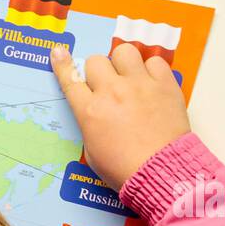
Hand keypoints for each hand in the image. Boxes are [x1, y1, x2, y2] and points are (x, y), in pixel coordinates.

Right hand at [50, 43, 190, 189]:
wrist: (161, 172)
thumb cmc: (124, 169)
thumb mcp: (93, 153)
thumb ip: (90, 125)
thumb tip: (94, 112)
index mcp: (90, 111)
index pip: (70, 79)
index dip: (62, 64)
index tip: (59, 52)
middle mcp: (113, 92)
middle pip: (96, 61)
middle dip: (97, 72)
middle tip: (106, 85)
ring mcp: (140, 85)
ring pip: (124, 52)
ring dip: (123, 63)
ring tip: (130, 77)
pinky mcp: (164, 85)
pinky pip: (155, 61)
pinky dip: (151, 70)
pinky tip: (151, 83)